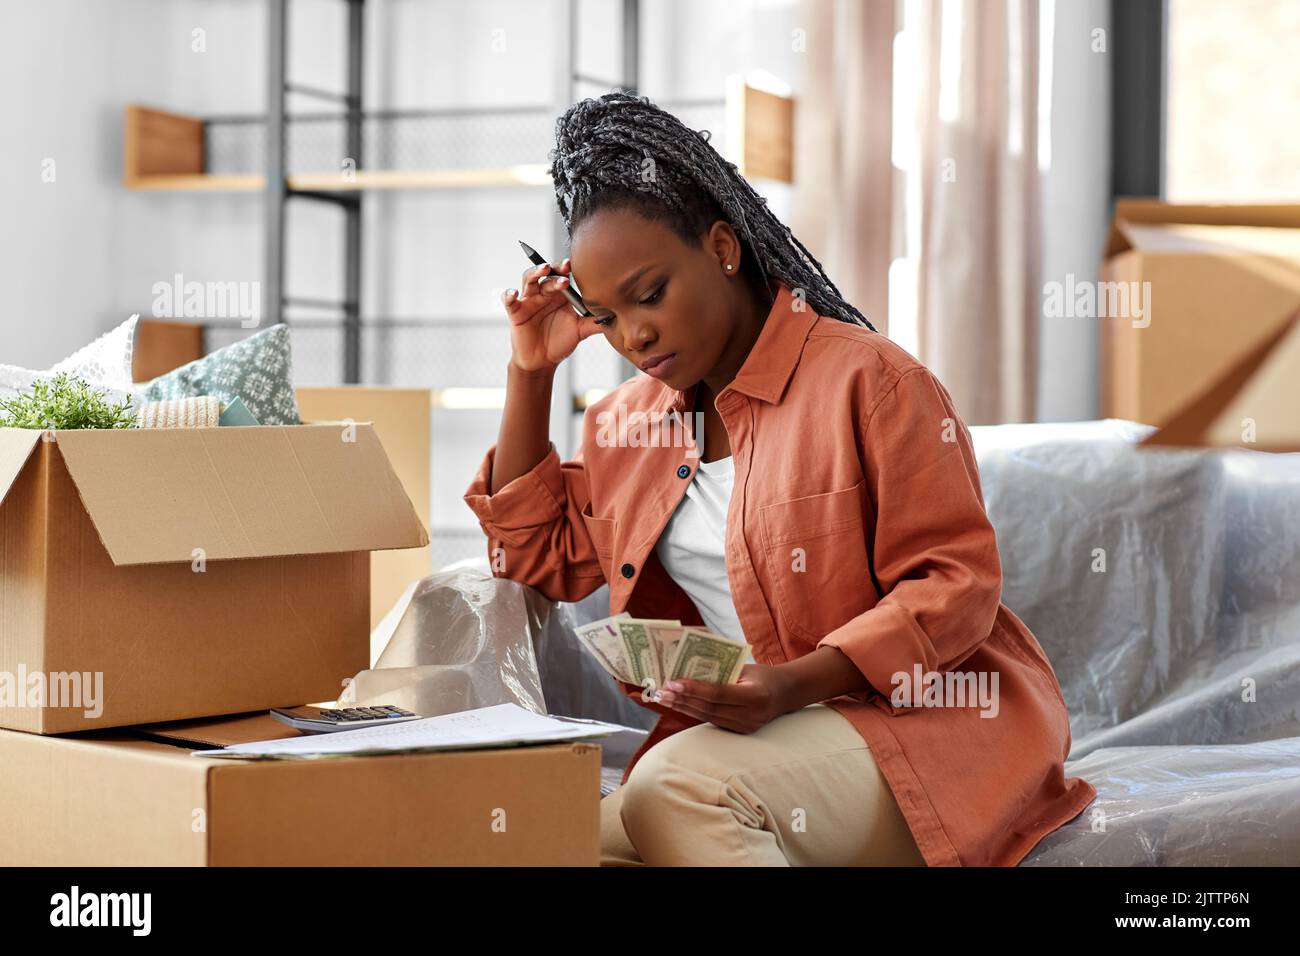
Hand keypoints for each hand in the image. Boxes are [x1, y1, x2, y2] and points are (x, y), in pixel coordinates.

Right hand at [503, 258, 602, 371]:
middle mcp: (544, 294)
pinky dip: (508, 295)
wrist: (542, 361)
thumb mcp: (580, 331)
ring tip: (543, 271)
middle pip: (547, 275)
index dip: (566, 269)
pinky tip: (513, 294)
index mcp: (560, 295)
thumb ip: (595, 322)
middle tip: (564, 271)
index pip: (562, 276)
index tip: (573, 265)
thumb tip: (615, 315)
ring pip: (528, 281)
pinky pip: (509, 301)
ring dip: (535, 273)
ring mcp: (529, 301)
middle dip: (554, 271)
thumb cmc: (560, 342)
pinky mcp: (516, 313)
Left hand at [654, 664, 795, 732]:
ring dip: (684, 707)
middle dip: (683, 699)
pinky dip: (694, 712)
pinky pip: (713, 721)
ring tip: (664, 698)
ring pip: (708, 717)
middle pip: (710, 708)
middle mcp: (752, 716)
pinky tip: (680, 704)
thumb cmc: (763, 675)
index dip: (694, 689)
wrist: (786, 693)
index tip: (673, 682)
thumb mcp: (746, 668)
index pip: (718, 694)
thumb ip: (722, 670)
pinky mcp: (740, 732)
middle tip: (661, 691)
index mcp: (756, 696)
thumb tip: (687, 666)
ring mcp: (746, 727)